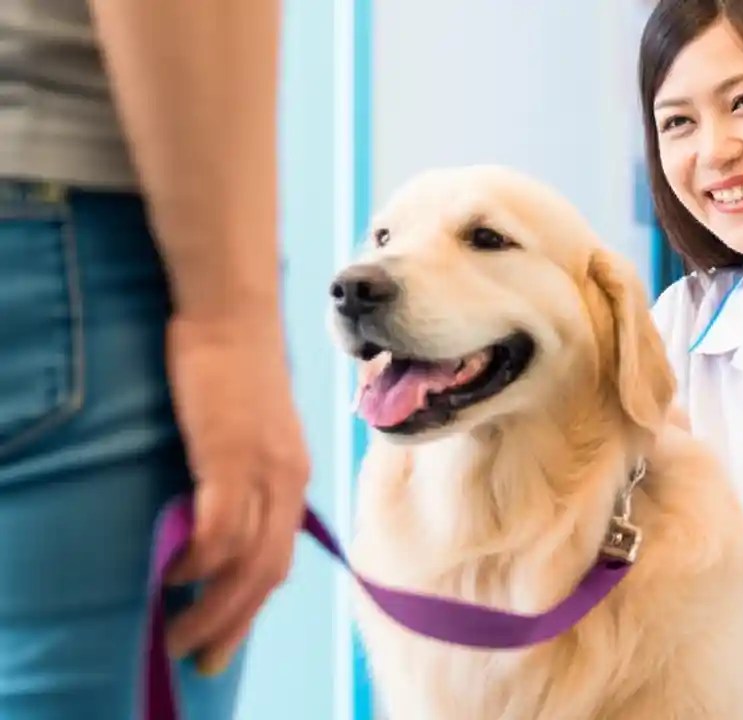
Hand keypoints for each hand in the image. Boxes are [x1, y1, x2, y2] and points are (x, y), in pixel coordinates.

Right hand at [161, 314, 310, 675]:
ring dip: (211, 606)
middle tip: (200, 659)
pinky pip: (220, 528)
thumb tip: (217, 510)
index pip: (279, 557)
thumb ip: (240, 470)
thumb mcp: (245, 427)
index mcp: (291, 475)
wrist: (231, 312)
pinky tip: (171, 573)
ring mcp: (263, 468)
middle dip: (233, 623)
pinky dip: (199, 561)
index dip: (253, 603)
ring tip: (177, 633)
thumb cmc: (230, 364)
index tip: (226, 635)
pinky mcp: (231, 454)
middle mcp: (286, 479)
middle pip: (267, 574)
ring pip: (245, 562)